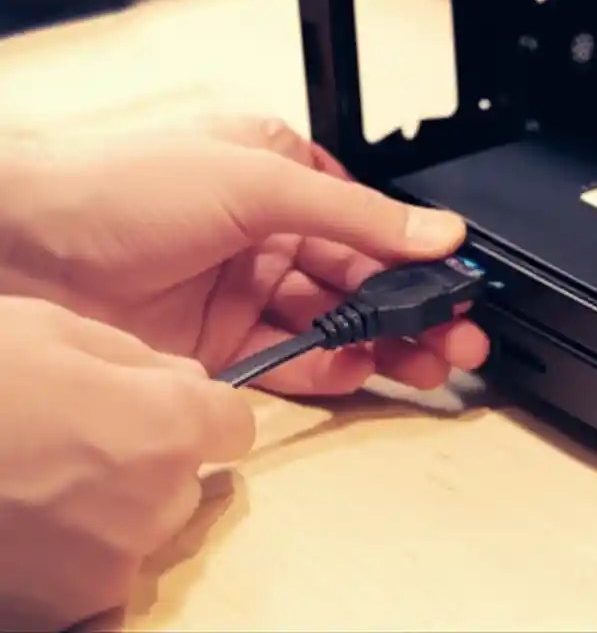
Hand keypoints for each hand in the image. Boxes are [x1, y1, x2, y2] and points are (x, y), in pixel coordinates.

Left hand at [0, 117, 488, 394]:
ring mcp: (244, 292)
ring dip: (385, 346)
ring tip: (432, 364)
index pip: (371, 223)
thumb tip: (438, 231)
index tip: (462, 286)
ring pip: (336, 325)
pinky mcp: (220, 347)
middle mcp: (268, 233)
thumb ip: (355, 215)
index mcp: (282, 175)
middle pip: (361, 279)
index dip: (420, 256)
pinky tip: (363, 372)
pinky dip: (330, 369)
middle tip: (460, 339)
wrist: (16, 252)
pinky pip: (293, 361)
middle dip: (415, 310)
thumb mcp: (255, 183)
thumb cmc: (119, 188)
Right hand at [0, 296, 253, 629]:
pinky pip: (94, 590)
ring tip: (29, 482)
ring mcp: (106, 567)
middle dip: (149, 458)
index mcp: (167, 429)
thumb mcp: (51, 328)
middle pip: (183, 479)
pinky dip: (70, 565)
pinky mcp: (57, 612)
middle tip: (72, 438)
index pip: (234, 425)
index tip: (167, 407)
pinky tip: (27, 535)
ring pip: (138, 531)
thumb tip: (179, 380)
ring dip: (105, 510)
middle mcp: (154, 505)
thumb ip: (136, 358)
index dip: (202, 411)